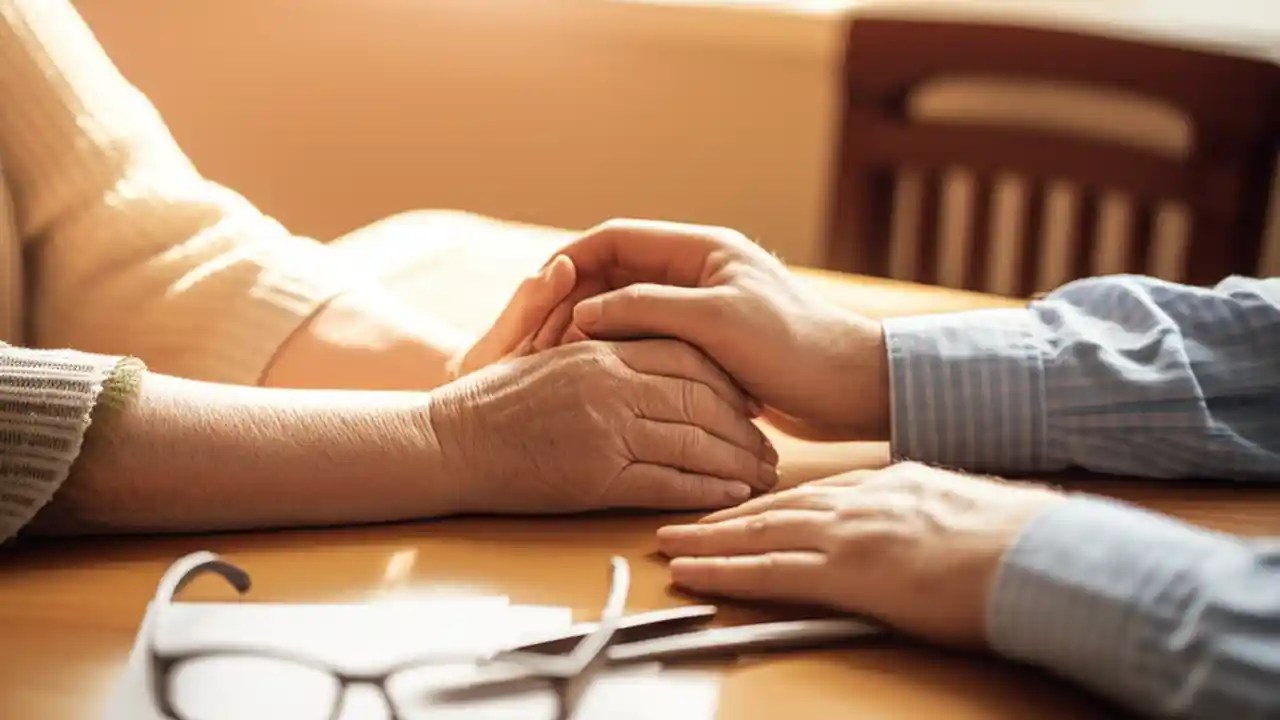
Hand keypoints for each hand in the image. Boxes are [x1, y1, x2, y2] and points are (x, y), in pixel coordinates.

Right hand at [432, 339, 779, 512]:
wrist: (443, 447)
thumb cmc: (479, 400)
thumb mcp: (520, 345)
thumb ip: (551, 309)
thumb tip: (563, 267)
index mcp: (599, 351)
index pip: (680, 353)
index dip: (720, 375)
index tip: (744, 396)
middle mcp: (609, 385)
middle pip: (699, 396)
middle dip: (741, 423)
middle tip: (766, 443)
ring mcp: (606, 430)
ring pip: (694, 440)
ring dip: (734, 461)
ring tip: (761, 474)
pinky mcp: (598, 477)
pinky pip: (669, 481)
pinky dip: (707, 489)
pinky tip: (730, 496)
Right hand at [463, 219, 889, 439]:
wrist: (852, 388)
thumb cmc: (793, 347)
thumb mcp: (715, 321)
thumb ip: (647, 308)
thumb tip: (584, 314)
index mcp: (701, 251)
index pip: (616, 239)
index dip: (572, 261)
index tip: (537, 292)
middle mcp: (698, 275)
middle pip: (616, 275)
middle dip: (576, 302)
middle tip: (540, 339)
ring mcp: (702, 312)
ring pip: (629, 312)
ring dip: (596, 332)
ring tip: (561, 364)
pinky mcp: (709, 349)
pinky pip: (650, 343)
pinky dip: (622, 355)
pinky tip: (602, 381)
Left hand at [657, 463, 1064, 645]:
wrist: (1038, 554)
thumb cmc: (1016, 541)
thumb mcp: (960, 509)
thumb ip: (922, 512)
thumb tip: (913, 526)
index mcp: (887, 483)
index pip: (811, 491)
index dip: (767, 499)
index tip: (736, 503)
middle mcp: (859, 501)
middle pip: (773, 506)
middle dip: (722, 514)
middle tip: (679, 518)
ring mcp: (849, 534)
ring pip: (760, 532)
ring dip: (709, 539)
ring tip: (669, 543)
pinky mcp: (847, 572)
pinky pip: (770, 571)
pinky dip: (725, 572)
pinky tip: (693, 574)